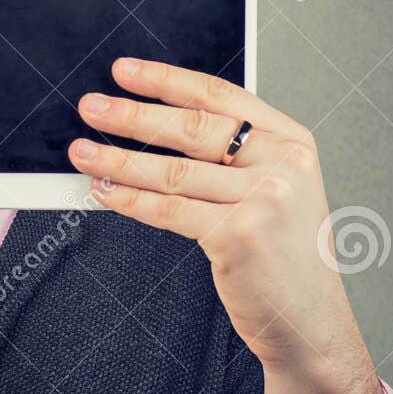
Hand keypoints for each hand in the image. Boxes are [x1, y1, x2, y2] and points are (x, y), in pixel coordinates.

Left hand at [69, 56, 388, 393]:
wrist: (309, 322)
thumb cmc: (286, 257)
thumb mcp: (279, 189)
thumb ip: (238, 154)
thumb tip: (160, 122)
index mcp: (292, 142)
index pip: (219, 95)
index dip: (164, 79)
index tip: (124, 71)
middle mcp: (281, 165)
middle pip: (190, 127)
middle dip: (131, 115)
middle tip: (91, 107)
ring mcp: (262, 200)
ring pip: (172, 170)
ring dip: (118, 159)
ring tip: (83, 151)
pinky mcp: (237, 235)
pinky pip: (168, 209)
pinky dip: (128, 198)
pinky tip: (104, 190)